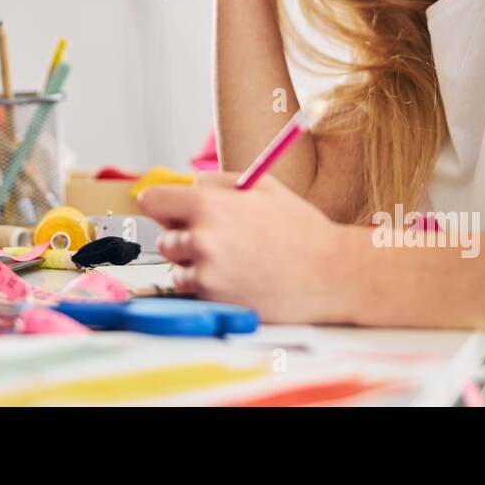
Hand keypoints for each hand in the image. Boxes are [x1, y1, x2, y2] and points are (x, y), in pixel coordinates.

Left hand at [138, 174, 367, 322]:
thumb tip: (188, 186)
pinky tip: (236, 277)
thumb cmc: (300, 229)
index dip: (164, 206)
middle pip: (164, 238)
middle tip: (215, 238)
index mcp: (210, 205)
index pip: (153, 201)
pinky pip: (193, 291)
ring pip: (176, 267)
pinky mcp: (215, 301)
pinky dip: (207, 286)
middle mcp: (202, 239)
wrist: (331, 273)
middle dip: (183, 237)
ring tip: (230, 260)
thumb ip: (218, 183)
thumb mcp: (261, 185)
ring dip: (193, 265)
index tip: (171, 212)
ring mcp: (207, 274)